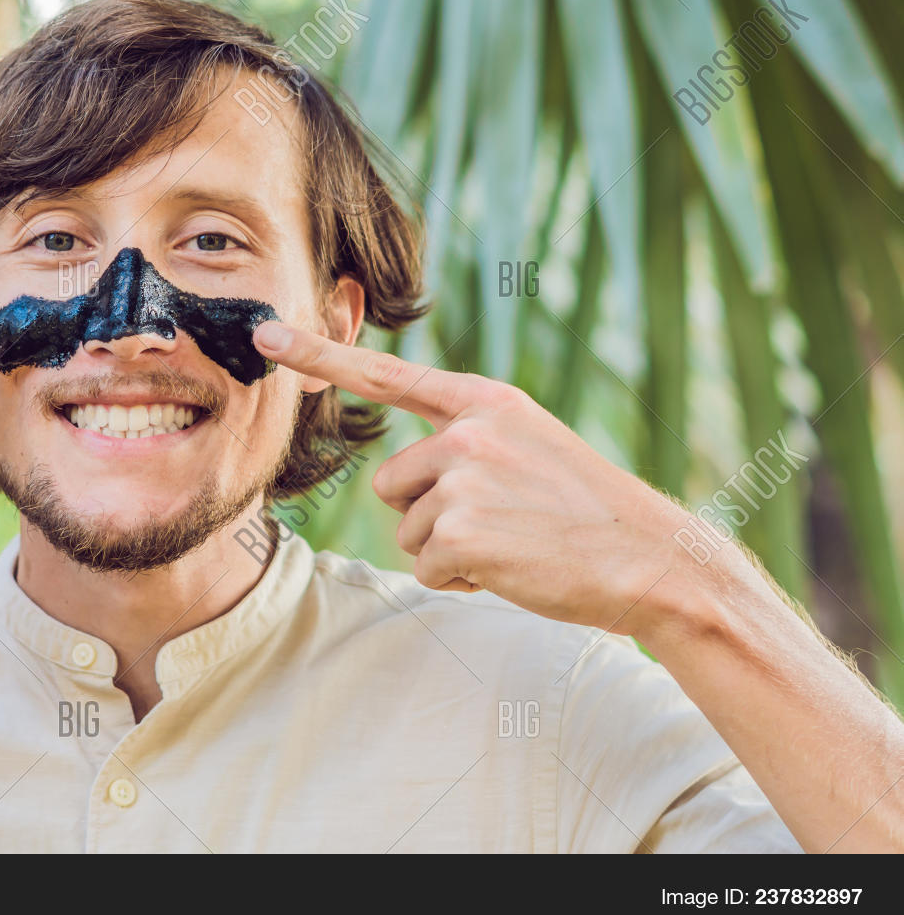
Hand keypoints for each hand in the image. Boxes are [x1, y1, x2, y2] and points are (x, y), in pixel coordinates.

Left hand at [253, 321, 764, 635]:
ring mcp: (464, 480)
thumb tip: (402, 476)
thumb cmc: (585, 511)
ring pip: (408, 530)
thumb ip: (467, 440)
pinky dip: (462, 581)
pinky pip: (426, 568)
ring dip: (448, 551)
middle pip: (391, 484)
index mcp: (484, 402)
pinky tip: (513, 569)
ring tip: (514, 544)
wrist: (649, 559)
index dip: (319, 354)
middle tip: (501, 523)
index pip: (387, 374)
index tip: (265, 333)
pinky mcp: (463, 533)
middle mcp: (468, 431)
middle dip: (429, 515)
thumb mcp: (530, 446)